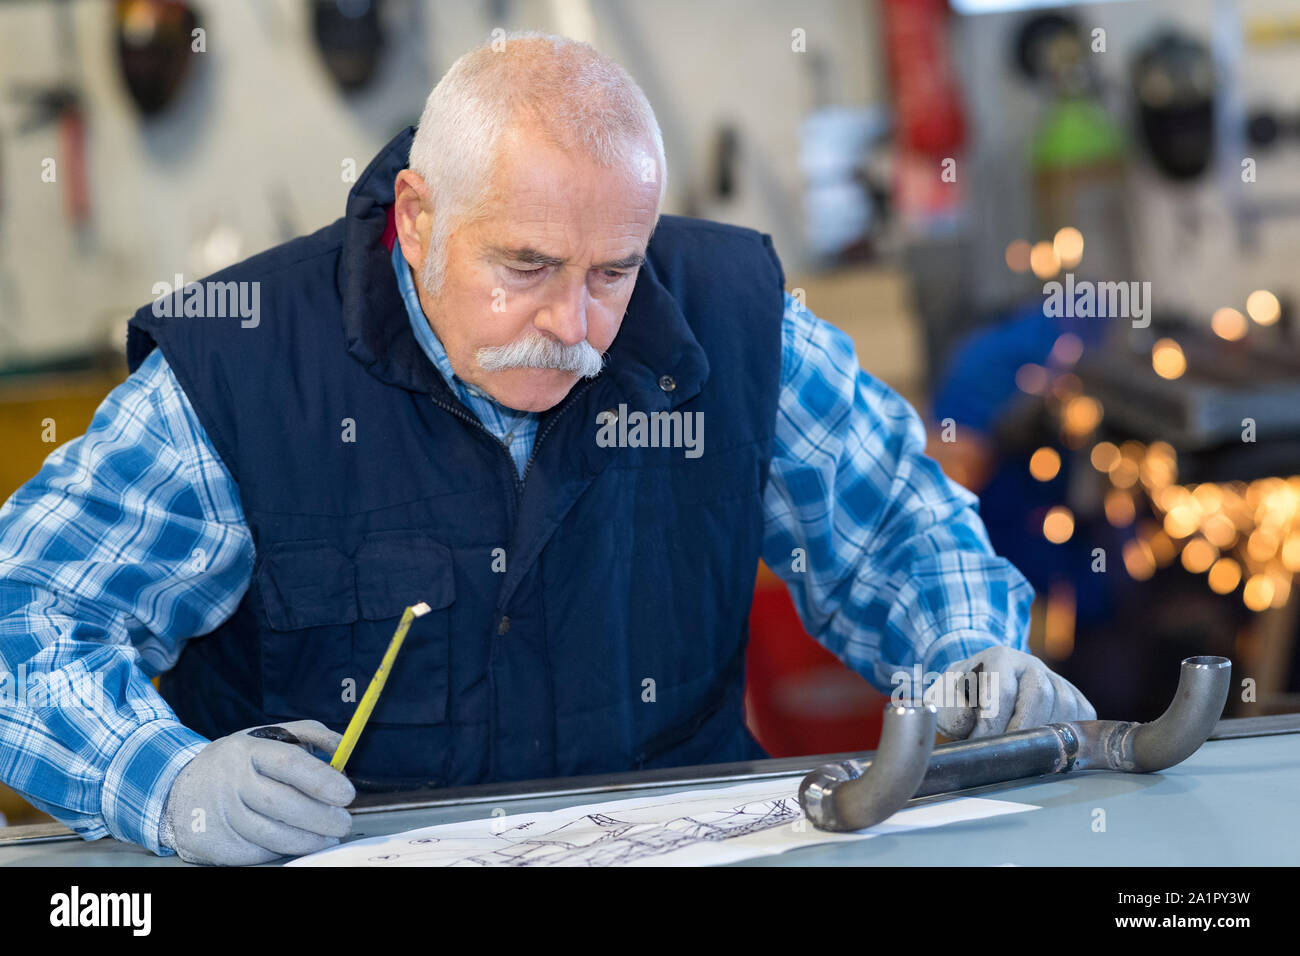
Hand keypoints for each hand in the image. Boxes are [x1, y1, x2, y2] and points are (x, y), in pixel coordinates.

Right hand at [160, 720, 354, 864]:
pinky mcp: (217, 843)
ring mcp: (221, 815)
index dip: (322, 780)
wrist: (179, 790)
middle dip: (320, 817)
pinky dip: (284, 849)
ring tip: (329, 837)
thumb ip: (309, 736)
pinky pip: (258, 850)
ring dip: (307, 839)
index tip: (347, 794)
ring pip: (271, 833)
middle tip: (344, 822)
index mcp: (247, 750)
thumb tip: (343, 751)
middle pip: (282, 803)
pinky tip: (300, 843)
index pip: (288, 763)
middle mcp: (231, 781)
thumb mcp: (267, 737)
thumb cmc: (239, 762)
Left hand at [927, 646, 1095, 739]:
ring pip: (1063, 709)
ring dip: (1042, 737)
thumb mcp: (944, 696)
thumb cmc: (963, 694)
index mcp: (1000, 657)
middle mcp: (1033, 664)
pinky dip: (1066, 739)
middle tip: (1004, 754)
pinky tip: (1044, 749)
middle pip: (1039, 695)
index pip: (1002, 690)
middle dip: (1021, 730)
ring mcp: (1058, 680)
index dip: (992, 723)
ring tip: (1020, 754)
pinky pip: (1081, 720)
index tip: (980, 745)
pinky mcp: (1076, 700)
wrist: (985, 686)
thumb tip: (969, 721)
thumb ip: (948, 707)